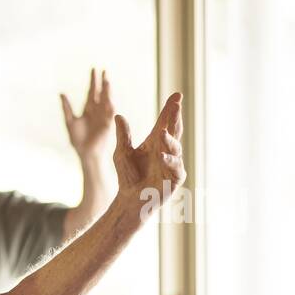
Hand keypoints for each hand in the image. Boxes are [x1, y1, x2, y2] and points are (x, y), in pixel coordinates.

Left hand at [61, 68, 114, 158]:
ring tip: (107, 81)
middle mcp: (97, 110)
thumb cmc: (77, 139)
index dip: (93, 80)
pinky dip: (110, 106)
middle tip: (104, 70)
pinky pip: (109, 114)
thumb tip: (61, 93)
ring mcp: (103, 116)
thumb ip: (66, 107)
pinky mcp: (107, 124)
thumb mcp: (70, 121)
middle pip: (101, 93)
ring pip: (106, 100)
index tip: (94, 68)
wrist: (84, 152)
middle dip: (102, 82)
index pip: (92, 91)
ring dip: (107, 91)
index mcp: (88, 108)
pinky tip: (110, 99)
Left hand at [113, 92, 184, 208]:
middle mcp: (167, 150)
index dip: (170, 109)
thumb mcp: (122, 153)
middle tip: (176, 105)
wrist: (129, 199)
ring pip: (175, 148)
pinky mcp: (175, 178)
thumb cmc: (127, 176)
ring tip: (162, 133)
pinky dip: (170, 161)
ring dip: (169, 140)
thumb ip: (123, 136)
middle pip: (174, 130)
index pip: (164, 122)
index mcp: (155, 142)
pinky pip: (175, 167)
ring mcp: (173, 163)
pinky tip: (162, 156)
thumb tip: (118, 116)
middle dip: (175, 117)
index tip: (176, 95)